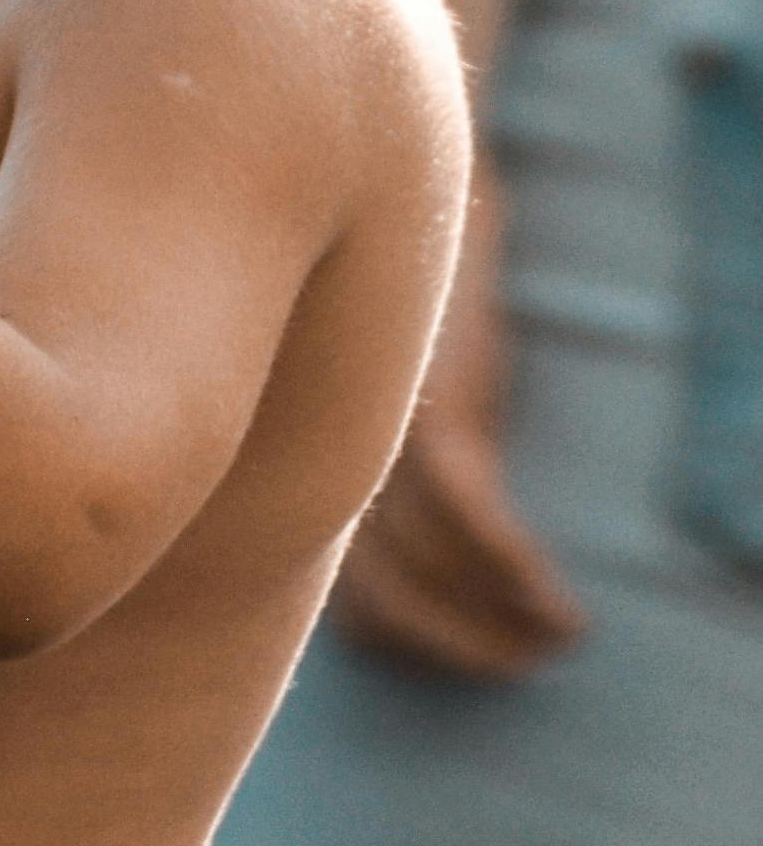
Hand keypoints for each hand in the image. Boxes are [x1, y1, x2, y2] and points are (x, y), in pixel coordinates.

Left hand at [332, 158, 586, 680]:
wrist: (388, 185)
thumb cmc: (359, 283)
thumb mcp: (344, 380)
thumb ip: (340, 451)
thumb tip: (376, 544)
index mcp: (284, 460)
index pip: (331, 594)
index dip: (403, 640)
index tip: (455, 654)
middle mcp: (310, 455)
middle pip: (380, 601)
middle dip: (454, 647)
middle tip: (517, 660)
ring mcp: (369, 431)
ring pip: (431, 572)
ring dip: (496, 627)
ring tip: (547, 641)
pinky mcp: (428, 402)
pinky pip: (473, 520)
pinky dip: (518, 577)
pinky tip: (560, 610)